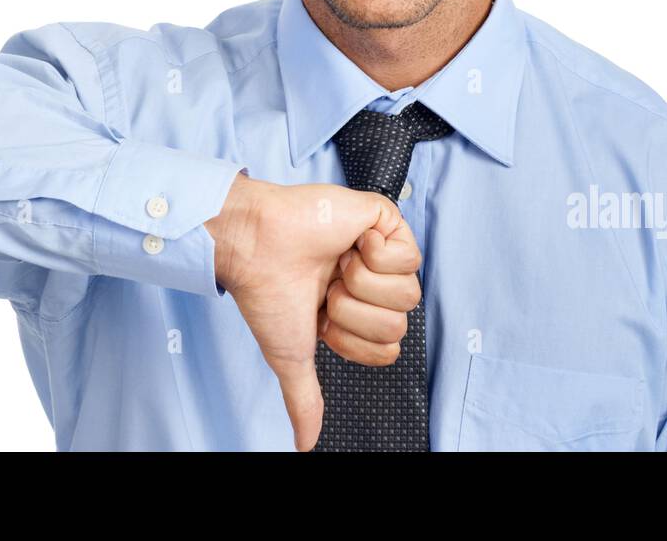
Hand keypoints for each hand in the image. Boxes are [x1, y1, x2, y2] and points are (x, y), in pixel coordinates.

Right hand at [204, 173, 421, 450]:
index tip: (323, 319)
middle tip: (327, 286)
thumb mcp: (291, 354)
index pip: (389, 347)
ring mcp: (380, 253)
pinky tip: (351, 241)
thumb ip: (304, 398)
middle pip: (400, 323)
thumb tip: (305, 445)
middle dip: (355, 311)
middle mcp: (371, 285)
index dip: (355, 340)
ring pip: (408, 292)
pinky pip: (409, 254)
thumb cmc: (268, 292)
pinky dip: (374, 253)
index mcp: (353, 312)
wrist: (257, 246)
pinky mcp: (385, 221)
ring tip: (337, 264)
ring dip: (363, 282)